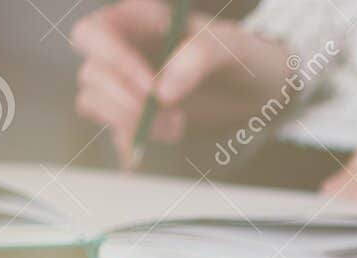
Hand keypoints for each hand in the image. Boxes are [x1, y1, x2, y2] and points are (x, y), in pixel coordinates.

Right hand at [71, 0, 292, 165]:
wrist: (263, 90)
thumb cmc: (246, 57)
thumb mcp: (231, 48)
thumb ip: (198, 57)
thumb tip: (163, 93)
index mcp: (137, 20)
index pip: (94, 34)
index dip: (115, 61)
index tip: (153, 88)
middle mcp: (124, 49)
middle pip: (92, 73)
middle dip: (127, 100)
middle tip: (172, 113)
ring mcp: (127, 82)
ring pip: (96, 101)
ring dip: (131, 121)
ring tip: (178, 125)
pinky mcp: (137, 113)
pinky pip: (113, 127)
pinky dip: (133, 138)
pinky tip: (165, 139)